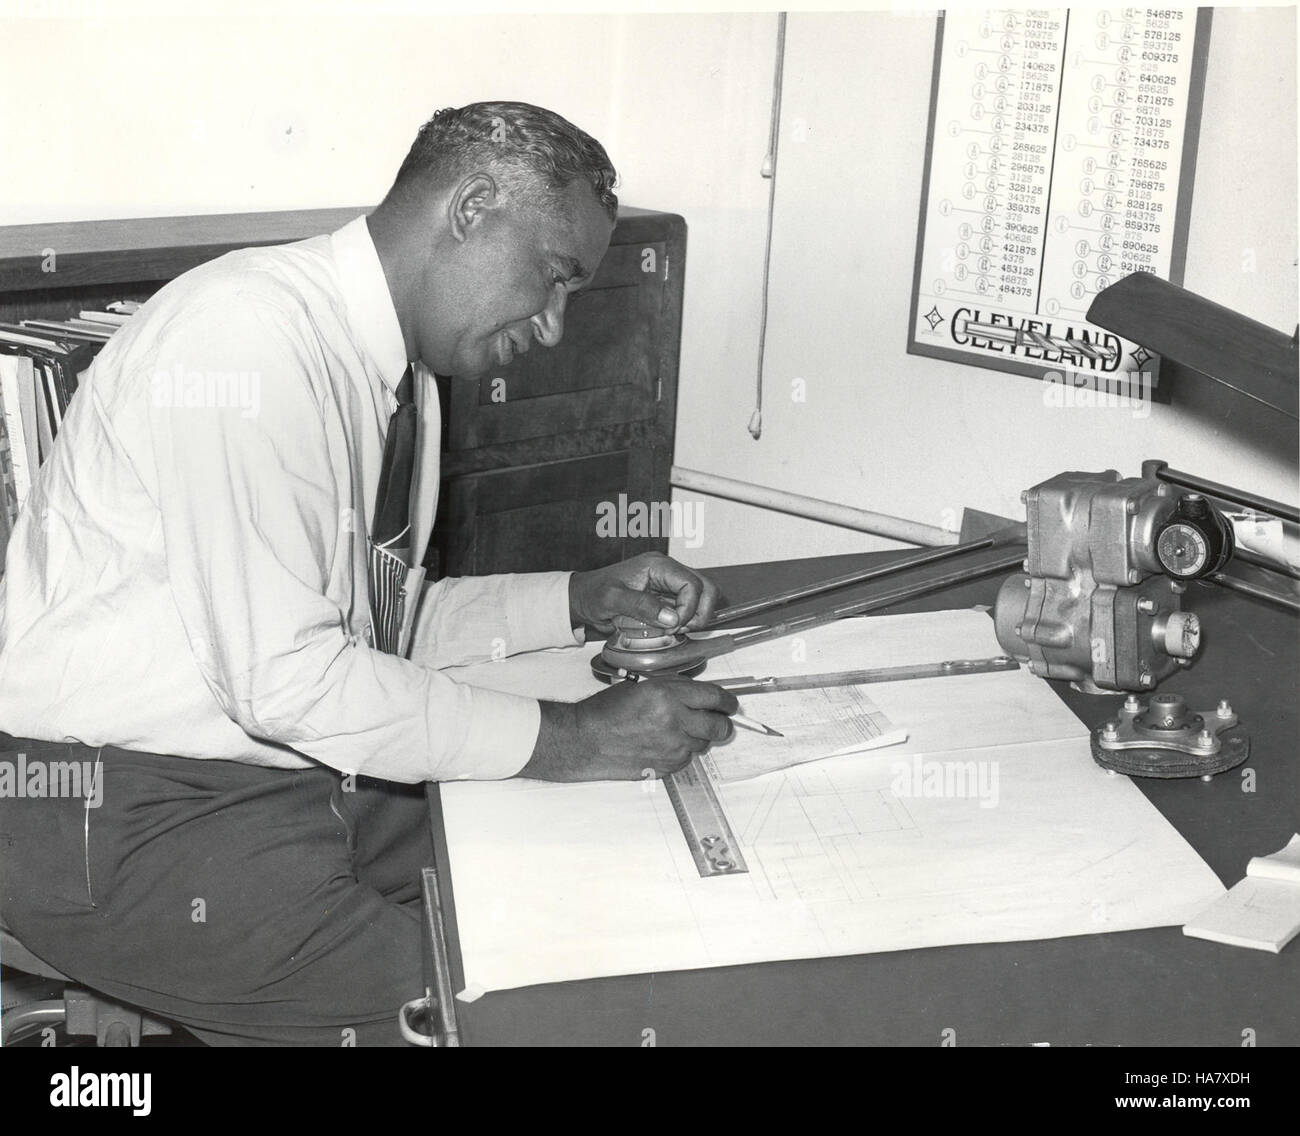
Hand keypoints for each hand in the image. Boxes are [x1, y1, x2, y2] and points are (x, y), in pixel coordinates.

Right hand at [520, 678, 738, 781]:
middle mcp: (674, 720)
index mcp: (667, 694)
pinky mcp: (667, 766)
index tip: (731, 704)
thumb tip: (702, 696)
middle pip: (718, 726)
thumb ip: (675, 689)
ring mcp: (672, 747)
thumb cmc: (607, 711)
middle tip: (718, 721)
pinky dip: (682, 752)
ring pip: (703, 744)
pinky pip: (687, 759)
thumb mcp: (642, 686)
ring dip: (698, 737)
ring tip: (676, 731)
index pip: (714, 697)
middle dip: (722, 723)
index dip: (728, 701)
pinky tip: (663, 744)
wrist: (585, 739)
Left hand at [569, 552, 720, 633]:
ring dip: (695, 617)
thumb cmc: (593, 593)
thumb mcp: (612, 599)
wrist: (583, 598)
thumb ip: (641, 606)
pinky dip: (685, 620)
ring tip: (675, 630)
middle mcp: (667, 571)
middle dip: (700, 612)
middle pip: (705, 587)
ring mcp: (668, 584)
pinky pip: (688, 607)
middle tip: (681, 629)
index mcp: (657, 565)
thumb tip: (671, 618)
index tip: (673, 626)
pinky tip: (669, 629)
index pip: (692, 583)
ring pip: (702, 597)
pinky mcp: (666, 597)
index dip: (689, 608)